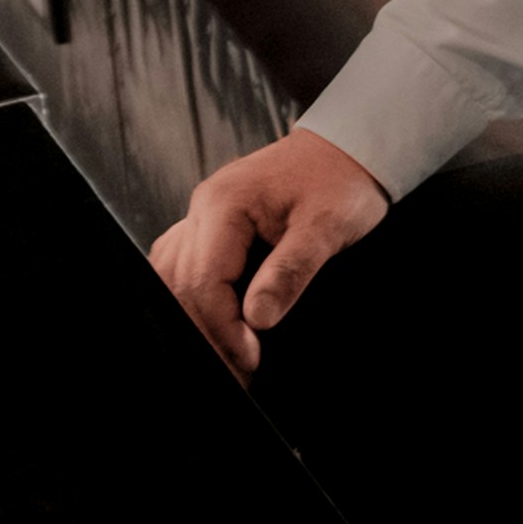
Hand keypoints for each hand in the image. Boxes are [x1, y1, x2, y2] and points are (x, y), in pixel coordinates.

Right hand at [147, 129, 387, 373]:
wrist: (349, 150)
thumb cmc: (341, 180)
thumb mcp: (326, 227)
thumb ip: (291, 271)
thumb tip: (258, 319)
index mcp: (225, 204)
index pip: (205, 281)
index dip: (224, 327)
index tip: (251, 358)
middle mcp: (204, 208)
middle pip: (181, 284)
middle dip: (207, 332)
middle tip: (237, 372)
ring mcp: (205, 217)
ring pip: (173, 277)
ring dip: (196, 318)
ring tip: (226, 356)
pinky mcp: (215, 227)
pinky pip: (186, 266)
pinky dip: (195, 298)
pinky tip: (214, 323)